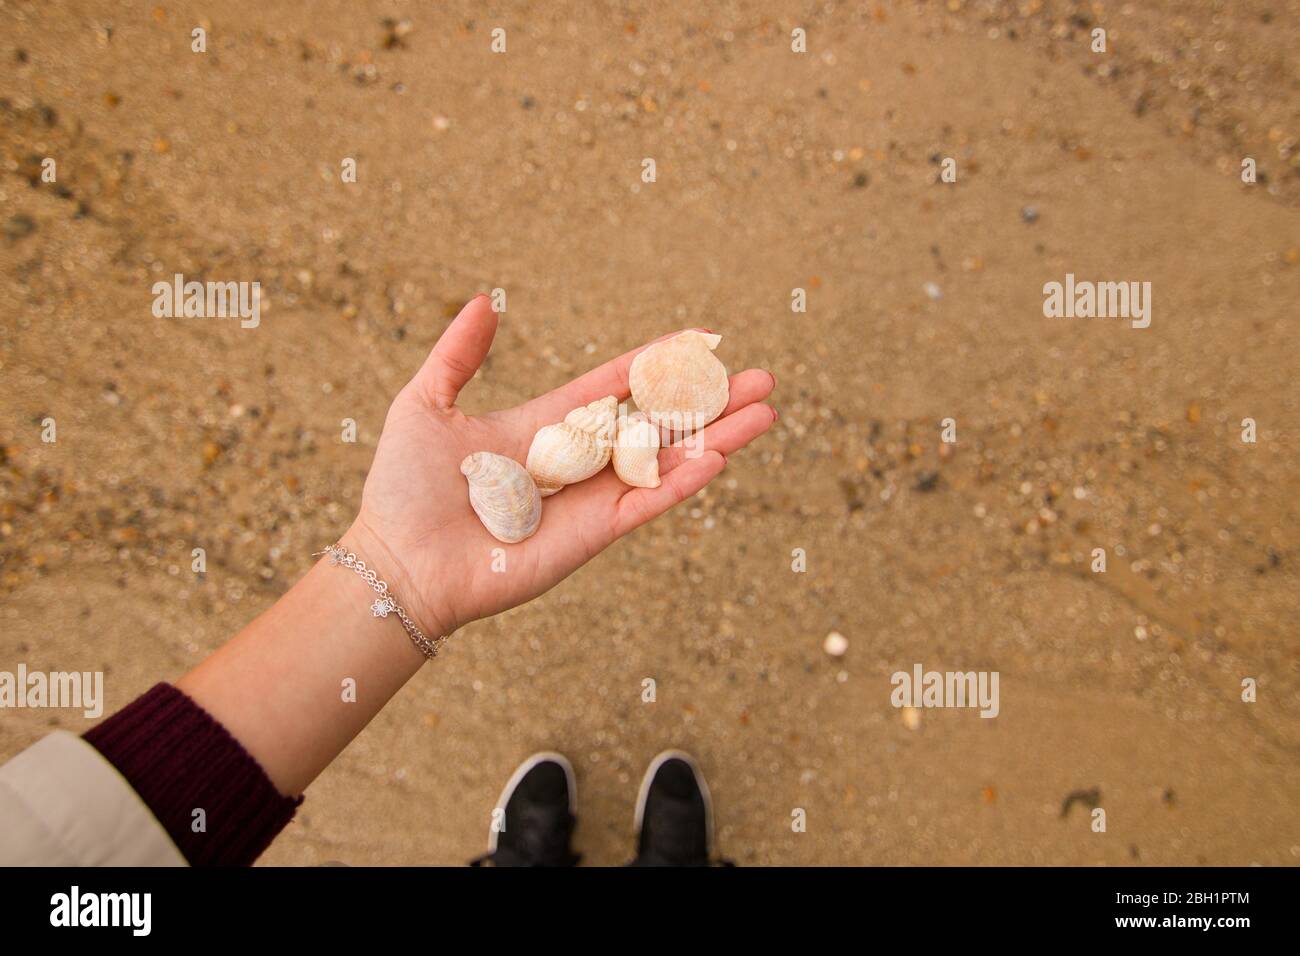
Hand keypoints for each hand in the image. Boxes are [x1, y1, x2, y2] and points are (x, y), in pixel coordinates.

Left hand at [342, 295, 777, 637]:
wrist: (400, 559)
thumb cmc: (405, 488)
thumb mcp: (426, 403)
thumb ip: (459, 355)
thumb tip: (481, 302)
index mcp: (546, 425)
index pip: (618, 385)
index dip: (661, 362)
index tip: (705, 338)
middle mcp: (578, 461)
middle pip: (659, 421)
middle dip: (711, 400)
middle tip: (763, 378)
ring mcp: (589, 499)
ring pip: (667, 460)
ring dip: (718, 436)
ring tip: (767, 412)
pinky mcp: (591, 536)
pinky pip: (646, 502)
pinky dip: (682, 481)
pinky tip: (718, 456)